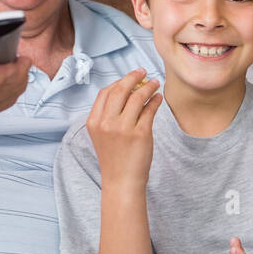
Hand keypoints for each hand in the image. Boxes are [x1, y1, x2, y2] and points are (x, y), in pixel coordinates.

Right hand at [85, 69, 161, 187]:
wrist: (122, 181)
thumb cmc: (115, 158)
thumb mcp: (102, 135)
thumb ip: (109, 115)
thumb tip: (128, 90)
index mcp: (94, 122)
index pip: (105, 93)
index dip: (119, 82)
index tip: (130, 77)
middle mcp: (106, 123)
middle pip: (120, 89)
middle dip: (133, 77)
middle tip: (144, 72)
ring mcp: (123, 128)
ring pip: (137, 97)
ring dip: (148, 86)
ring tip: (155, 83)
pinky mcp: (140, 134)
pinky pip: (149, 109)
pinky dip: (155, 100)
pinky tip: (158, 98)